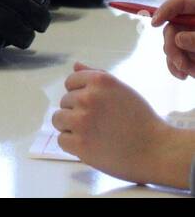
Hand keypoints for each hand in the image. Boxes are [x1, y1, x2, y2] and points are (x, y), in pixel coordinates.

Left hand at [52, 63, 181, 185]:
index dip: (81, 95)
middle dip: (77, 112)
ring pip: (58, 120)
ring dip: (71, 128)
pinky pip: (61, 140)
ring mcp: (81, 121)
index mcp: (99, 81)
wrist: (158, 151)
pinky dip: (73, 145)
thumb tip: (75, 65)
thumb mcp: (122, 91)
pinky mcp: (79, 143)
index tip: (97, 106)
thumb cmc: (141, 120)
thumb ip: (96, 76)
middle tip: (101, 123)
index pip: (70, 83)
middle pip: (64, 102)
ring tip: (94, 134)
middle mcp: (87, 97)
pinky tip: (92, 146)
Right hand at [151, 0, 194, 79]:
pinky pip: (176, 60)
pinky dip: (178, 69)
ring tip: (190, 73)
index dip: (165, 10)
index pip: (178, 3)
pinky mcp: (190, 56)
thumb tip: (178, 39)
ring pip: (172, 46)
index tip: (154, 23)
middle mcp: (193, 25)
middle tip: (180, 62)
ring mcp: (191, 41)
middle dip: (172, 47)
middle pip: (171, 28)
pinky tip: (184, 76)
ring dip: (178, 61)